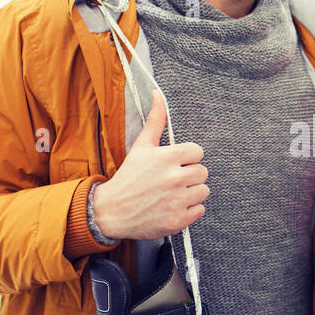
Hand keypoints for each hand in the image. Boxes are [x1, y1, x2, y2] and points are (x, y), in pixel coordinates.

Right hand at [91, 89, 208, 239]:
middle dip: (189, 175)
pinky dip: (189, 210)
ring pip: (203, 191)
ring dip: (191, 193)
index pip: (198, 152)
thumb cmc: (128, 177)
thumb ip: (155, 121)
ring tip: (173, 194)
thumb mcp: (141, 146)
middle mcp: (174, 178)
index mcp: (166, 157)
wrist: (111, 211)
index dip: (188, 158)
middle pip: (202, 172)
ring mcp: (177, 200)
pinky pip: (200, 210)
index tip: (176, 164)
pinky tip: (173, 206)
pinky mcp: (178, 220)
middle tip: (172, 180)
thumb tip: (158, 95)